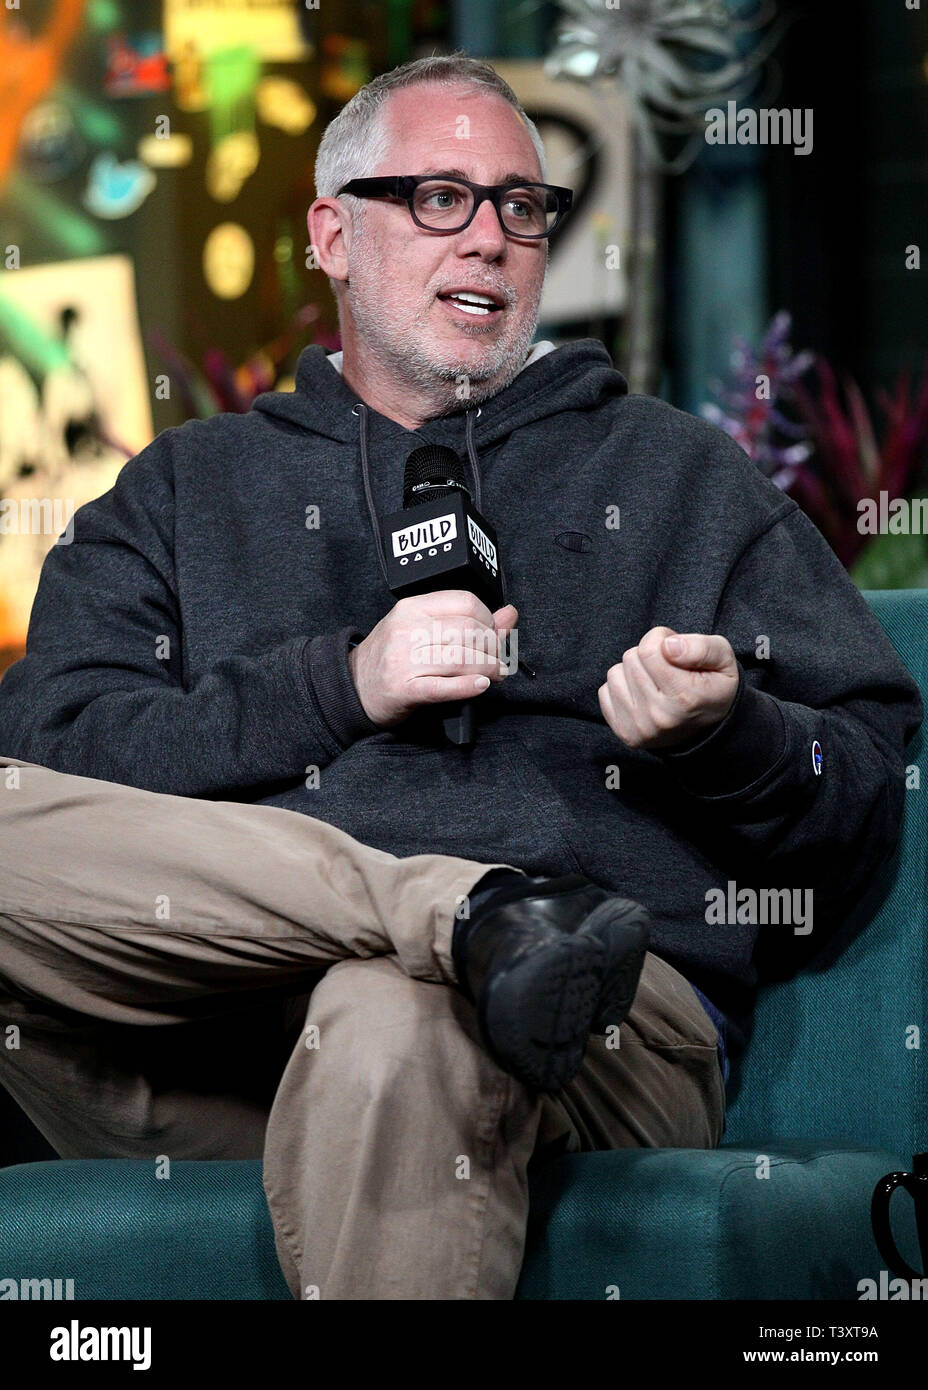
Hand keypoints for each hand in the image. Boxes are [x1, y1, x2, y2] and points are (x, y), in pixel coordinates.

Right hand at [349, 591, 517, 728]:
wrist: (353, 687)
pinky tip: (480, 686)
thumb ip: (469, 621)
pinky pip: (444, 687)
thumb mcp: (424, 629)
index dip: (488, 619)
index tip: (492, 634)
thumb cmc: (392, 657)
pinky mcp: (404, 689)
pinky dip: (468, 687)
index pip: (465, 602)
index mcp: (413, 608)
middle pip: (468, 631)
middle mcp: (407, 630)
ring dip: (487, 669)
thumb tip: (510, 614)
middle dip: (492, 647)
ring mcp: (403, 660)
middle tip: (497, 660)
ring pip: (461, 659)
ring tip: (493, 675)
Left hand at [598, 626, 738, 750]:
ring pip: (615, 673)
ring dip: (633, 671)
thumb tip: (668, 645)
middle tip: (668, 668)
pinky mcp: (624, 732)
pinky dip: (622, 687)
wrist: (709, 729)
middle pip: (631, 658)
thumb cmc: (713, 687)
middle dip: (648, 655)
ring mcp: (639, 728)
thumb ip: (701, 647)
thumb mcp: (724, 660)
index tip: (674, 650)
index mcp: (685, 698)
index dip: (661, 640)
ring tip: (656, 681)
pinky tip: (643, 695)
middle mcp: (659, 717)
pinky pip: (605, 691)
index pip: (649, 650)